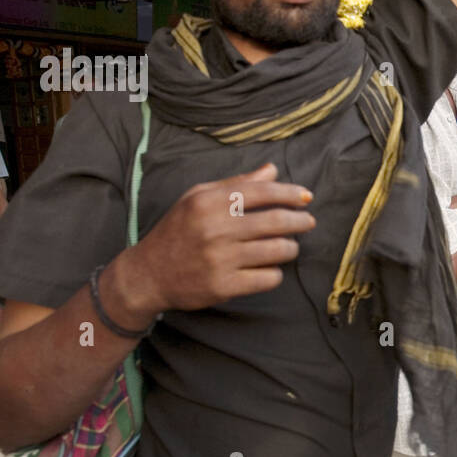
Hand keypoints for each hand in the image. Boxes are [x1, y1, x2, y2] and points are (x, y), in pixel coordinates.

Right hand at [114, 164, 315, 315]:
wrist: (148, 274)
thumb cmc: (177, 231)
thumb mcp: (198, 198)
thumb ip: (236, 184)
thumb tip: (272, 170)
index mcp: (209, 202)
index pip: (262, 191)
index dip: (290, 194)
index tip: (306, 198)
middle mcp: (215, 228)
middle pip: (276, 221)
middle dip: (300, 221)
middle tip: (308, 222)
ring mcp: (220, 259)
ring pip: (278, 250)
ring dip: (290, 248)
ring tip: (289, 246)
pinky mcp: (224, 286)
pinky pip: (268, 278)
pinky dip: (275, 273)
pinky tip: (269, 269)